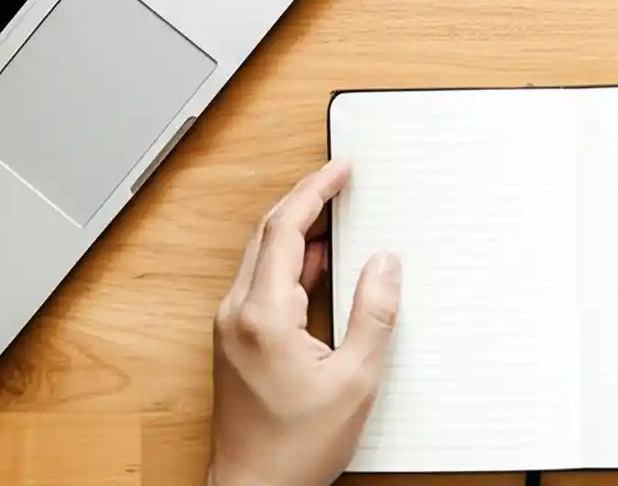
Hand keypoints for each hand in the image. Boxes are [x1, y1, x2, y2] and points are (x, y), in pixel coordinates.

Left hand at [208, 161, 401, 485]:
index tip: (341, 169)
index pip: (285, 230)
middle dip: (306, 202)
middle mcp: (237, 314)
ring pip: (263, 258)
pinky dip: (293, 264)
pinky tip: (320, 264)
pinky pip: (262, 284)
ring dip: (299, 232)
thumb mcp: (355, 380)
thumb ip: (373, 314)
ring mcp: (232, 327)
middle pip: (268, 235)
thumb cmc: (295, 448)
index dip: (315, 191)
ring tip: (339, 214)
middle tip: (342, 181)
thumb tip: (385, 263)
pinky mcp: (236, 341)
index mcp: (262, 315)